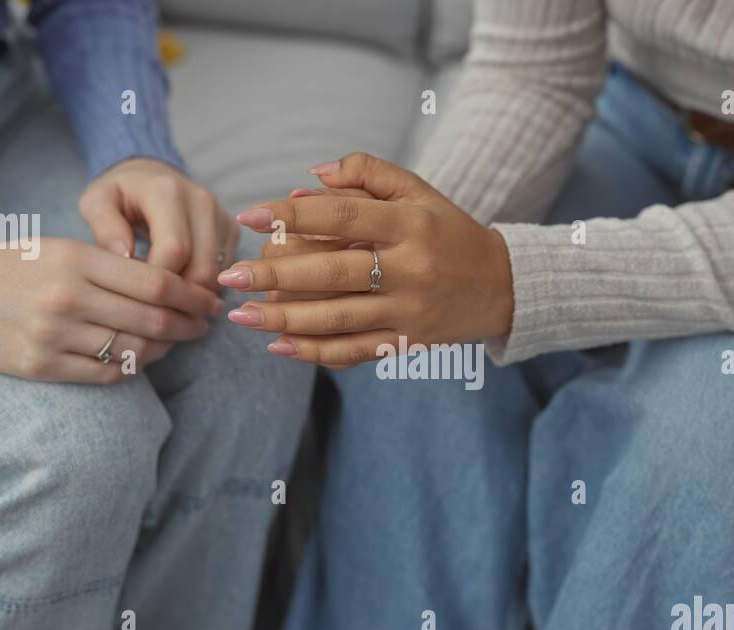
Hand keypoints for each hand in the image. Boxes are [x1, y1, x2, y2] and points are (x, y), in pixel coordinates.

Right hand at [0, 238, 221, 382]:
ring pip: (134, 350)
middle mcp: (66, 298)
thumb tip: (172, 286)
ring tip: (173, 340)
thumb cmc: (8, 267)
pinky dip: (131, 366)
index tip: (208, 299)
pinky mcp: (40, 367)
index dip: (192, 295)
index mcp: (74, 259)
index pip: (156, 281)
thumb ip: (110, 265)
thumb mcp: (57, 249)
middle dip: (188, 324)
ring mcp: (52, 336)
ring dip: (163, 348)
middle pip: (153, 319)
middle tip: (204, 324)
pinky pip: (106, 374)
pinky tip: (139, 356)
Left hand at [77, 157, 237, 288]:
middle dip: (177, 296)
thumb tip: (122, 257)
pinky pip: (223, 271)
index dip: (157, 282)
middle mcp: (202, 201)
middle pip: (202, 267)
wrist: (149, 177)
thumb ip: (104, 226)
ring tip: (163, 302)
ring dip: (191, 296)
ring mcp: (221, 215)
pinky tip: (178, 288)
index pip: (174, 250)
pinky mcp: (230, 229)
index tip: (135, 296)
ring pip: (216, 274)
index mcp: (167, 191)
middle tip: (151, 309)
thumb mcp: (96, 202)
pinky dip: (203, 287)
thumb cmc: (119, 195)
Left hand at [218, 153, 513, 367]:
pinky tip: (279, 347)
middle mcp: (410, 269)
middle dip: (275, 276)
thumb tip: (309, 179)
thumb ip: (368, 173)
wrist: (502, 286)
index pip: (344, 216)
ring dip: (283, 320)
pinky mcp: (407, 342)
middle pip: (332, 274)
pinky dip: (315, 352)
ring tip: (240, 315)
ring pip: (337, 319)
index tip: (249, 216)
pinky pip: (354, 351)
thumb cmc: (449, 231)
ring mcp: (408, 311)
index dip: (294, 215)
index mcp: (411, 224)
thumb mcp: (420, 191)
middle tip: (230, 276)